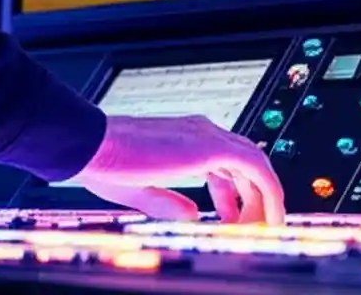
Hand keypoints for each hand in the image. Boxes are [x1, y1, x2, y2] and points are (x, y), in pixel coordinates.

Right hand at [71, 115, 284, 224]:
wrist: (91, 144)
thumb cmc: (105, 162)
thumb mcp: (142, 191)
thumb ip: (169, 203)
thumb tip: (193, 216)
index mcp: (186, 139)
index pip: (225, 163)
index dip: (232, 194)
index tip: (230, 219)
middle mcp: (202, 132)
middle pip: (245, 163)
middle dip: (252, 197)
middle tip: (250, 228)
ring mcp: (208, 135)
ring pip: (256, 163)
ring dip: (264, 197)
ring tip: (263, 228)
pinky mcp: (211, 145)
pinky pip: (256, 168)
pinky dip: (268, 192)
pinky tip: (268, 216)